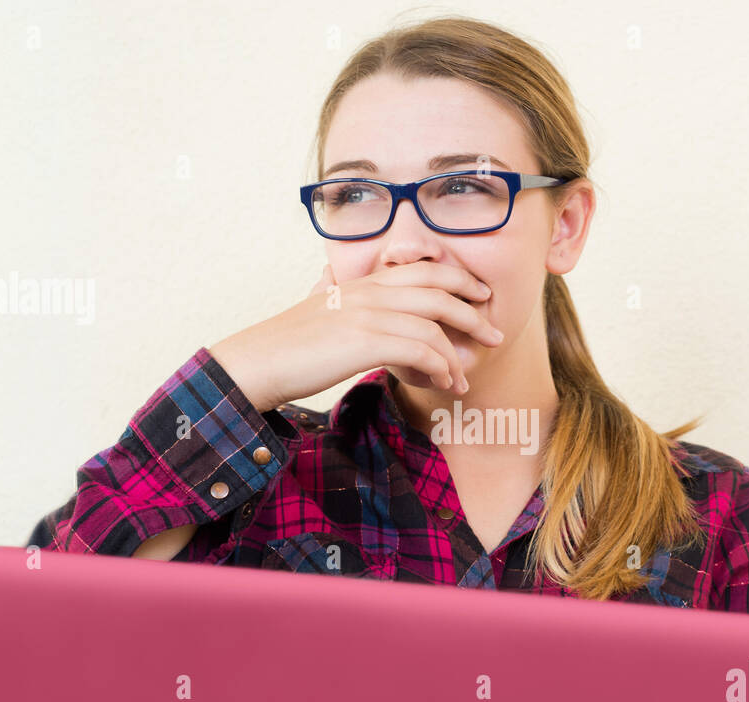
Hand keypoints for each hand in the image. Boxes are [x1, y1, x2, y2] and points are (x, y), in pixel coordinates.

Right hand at [207, 261, 502, 412]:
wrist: (254, 362)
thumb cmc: (284, 345)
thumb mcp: (314, 310)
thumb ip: (332, 296)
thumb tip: (332, 287)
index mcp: (361, 282)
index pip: (422, 269)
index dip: (458, 280)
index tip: (480, 296)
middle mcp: (369, 291)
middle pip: (439, 291)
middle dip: (473, 312)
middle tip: (494, 333)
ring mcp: (368, 314)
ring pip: (434, 325)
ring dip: (457, 354)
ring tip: (465, 377)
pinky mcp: (365, 341)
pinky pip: (421, 350)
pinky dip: (440, 369)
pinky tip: (444, 384)